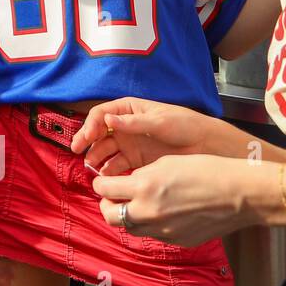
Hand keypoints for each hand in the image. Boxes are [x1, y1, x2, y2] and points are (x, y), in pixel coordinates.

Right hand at [70, 97, 227, 174]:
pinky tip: (106, 175)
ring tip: (92, 167)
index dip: (91, 124)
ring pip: (105, 150)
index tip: (87, 137)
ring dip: (96, 157)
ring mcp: (130, 144)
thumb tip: (107, 120)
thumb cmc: (187, 126)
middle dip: (87, 141)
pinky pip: (117, 164)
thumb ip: (134, 123)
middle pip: (99, 132)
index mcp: (129, 110)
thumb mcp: (161, 122)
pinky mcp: (136, 160)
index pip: (102, 114)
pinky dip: (109, 170)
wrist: (208, 146)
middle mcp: (125, 126)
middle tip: (78, 151)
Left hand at [93, 154, 263, 246]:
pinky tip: (162, 212)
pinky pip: (154, 234)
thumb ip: (139, 175)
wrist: (239, 194)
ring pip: (130, 228)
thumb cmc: (205, 170)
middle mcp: (148, 212)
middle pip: (110, 215)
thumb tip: (124, 183)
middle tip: (114, 196)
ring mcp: (163, 230)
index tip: (104, 181)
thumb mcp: (164, 163)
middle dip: (107, 204)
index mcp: (143, 187)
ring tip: (137, 204)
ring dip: (128, 216)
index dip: (101, 183)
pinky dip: (151, 224)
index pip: (103, 189)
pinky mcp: (177, 241)